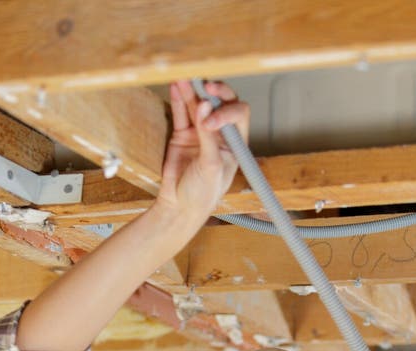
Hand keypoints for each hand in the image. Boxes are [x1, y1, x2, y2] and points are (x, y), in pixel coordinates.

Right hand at [154, 79, 249, 226]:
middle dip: (215, 93)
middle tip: (205, 88)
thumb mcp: (210, 167)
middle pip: (222, 104)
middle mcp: (219, 136)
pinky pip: (181, 112)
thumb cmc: (202, 195)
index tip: (209, 122)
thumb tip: (203, 107)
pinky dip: (179, 99)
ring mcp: (200, 133)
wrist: (178, 207)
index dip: (226, 112)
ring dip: (192, 91)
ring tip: (184, 78)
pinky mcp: (181, 134)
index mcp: (235, 144)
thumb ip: (207, 137)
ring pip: (198, 105)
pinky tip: (177, 86)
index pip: (238, 116)